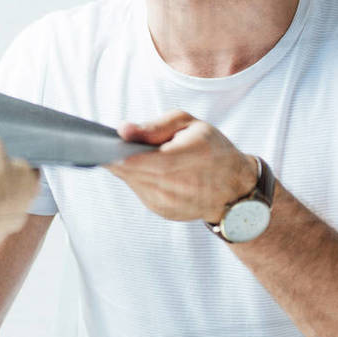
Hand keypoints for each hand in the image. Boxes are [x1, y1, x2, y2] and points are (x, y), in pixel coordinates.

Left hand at [106, 110, 256, 223]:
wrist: (234, 189)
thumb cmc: (212, 149)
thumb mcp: (189, 125)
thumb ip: (155, 126)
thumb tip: (123, 130)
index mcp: (186, 159)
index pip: (140, 161)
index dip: (117, 154)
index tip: (102, 144)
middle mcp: (177, 186)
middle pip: (131, 171)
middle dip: (116, 157)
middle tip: (106, 143)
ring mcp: (169, 202)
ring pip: (132, 181)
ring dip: (127, 167)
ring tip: (128, 152)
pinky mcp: (163, 211)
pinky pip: (139, 191)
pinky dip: (138, 179)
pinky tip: (145, 169)